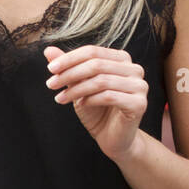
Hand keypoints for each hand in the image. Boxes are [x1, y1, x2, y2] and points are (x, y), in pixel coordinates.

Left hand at [44, 44, 148, 161]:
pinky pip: (109, 96)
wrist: (111, 138)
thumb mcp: (78, 85)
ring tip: (61, 98)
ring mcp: (140, 86)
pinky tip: (80, 105)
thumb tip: (49, 50)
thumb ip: (68, 67)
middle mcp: (134, 69)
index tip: (50, 69)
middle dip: (70, 74)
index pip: (93, 51)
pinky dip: (90, 99)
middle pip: (96, 64)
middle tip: (51, 84)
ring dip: (76, 89)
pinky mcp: (139, 104)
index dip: (69, 58)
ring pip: (101, 80)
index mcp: (122, 59)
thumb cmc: (96, 109)